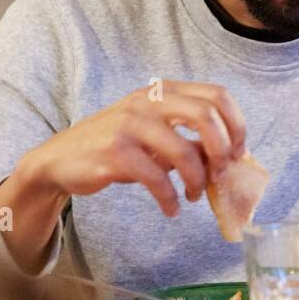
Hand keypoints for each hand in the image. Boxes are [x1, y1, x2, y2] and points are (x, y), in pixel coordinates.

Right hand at [20, 81, 246, 216]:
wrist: (60, 159)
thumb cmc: (117, 146)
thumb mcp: (155, 133)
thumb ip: (188, 138)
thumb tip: (229, 158)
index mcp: (163, 91)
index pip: (216, 95)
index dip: (236, 125)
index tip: (238, 153)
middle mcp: (148, 100)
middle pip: (206, 115)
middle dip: (222, 150)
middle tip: (221, 175)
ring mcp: (130, 124)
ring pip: (184, 151)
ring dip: (197, 181)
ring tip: (193, 196)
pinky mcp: (115, 152)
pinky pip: (157, 178)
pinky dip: (169, 199)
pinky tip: (170, 208)